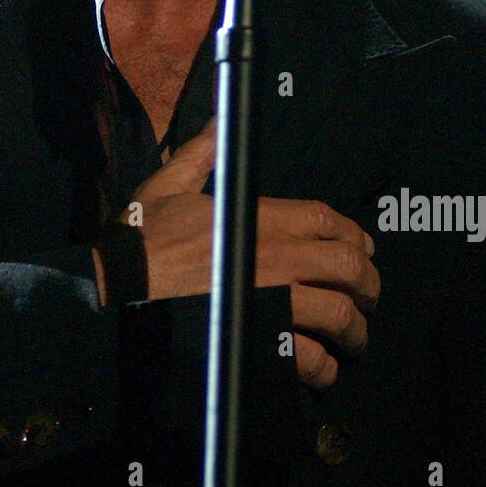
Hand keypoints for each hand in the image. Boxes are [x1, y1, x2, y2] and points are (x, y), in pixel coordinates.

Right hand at [92, 116, 378, 389]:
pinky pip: (311, 360)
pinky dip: (324, 368)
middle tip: (367, 295)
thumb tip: (222, 117)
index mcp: (256, 217)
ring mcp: (272, 304)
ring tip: (353, 337)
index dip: (354, 235)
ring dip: (355, 330)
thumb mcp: (167, 186)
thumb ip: (203, 154)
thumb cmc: (140, 244)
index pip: (325, 220)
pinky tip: (321, 369)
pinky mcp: (262, 344)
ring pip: (340, 315)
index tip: (362, 249)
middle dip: (369, 283)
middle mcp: (275, 258)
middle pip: (349, 267)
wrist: (116, 295)